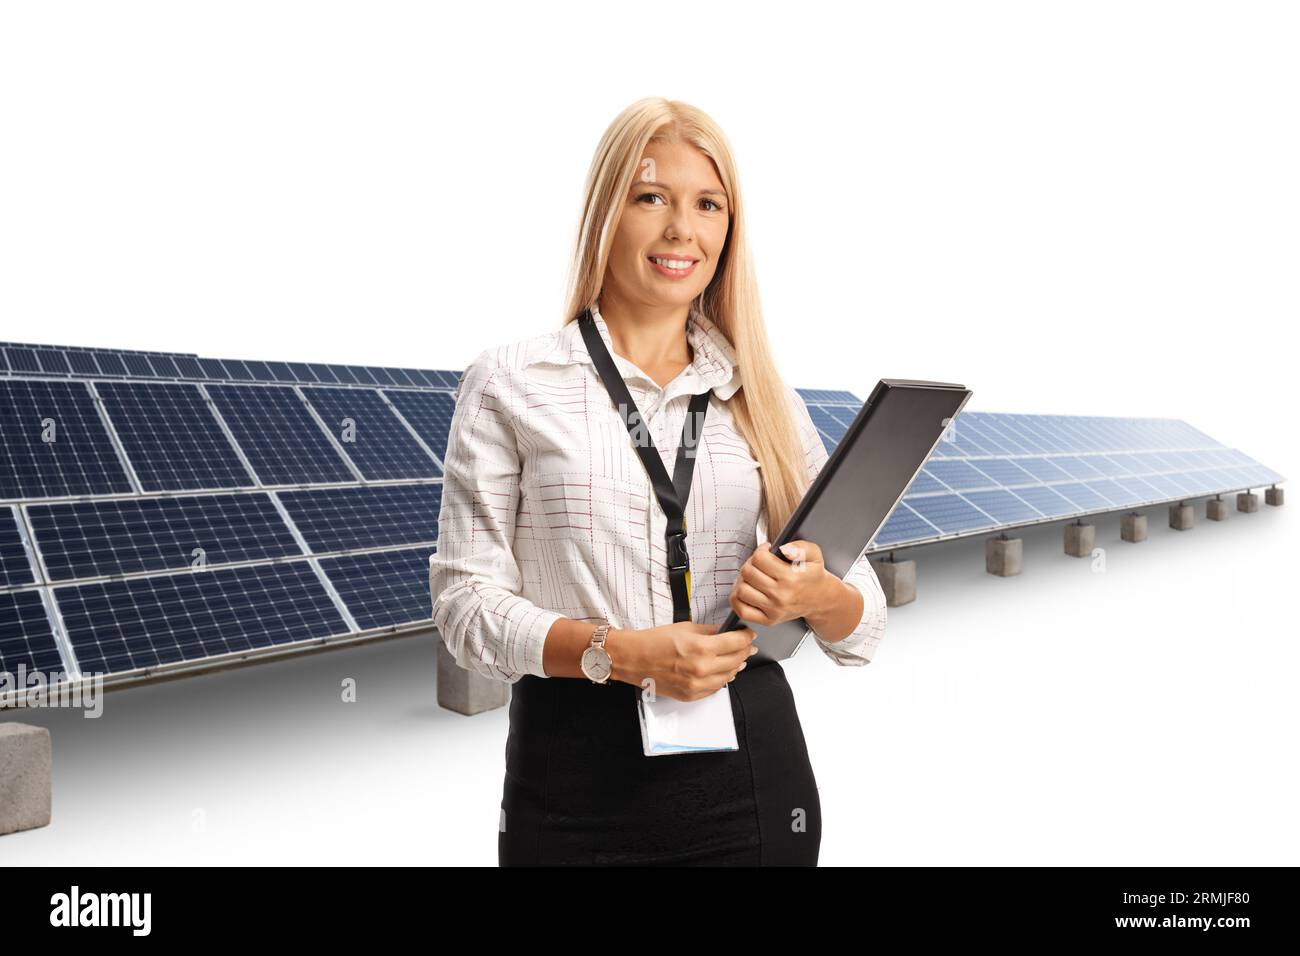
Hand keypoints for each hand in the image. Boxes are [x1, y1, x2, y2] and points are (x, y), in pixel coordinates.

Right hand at [606, 621, 756, 701]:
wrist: (633, 659)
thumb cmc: (653, 641)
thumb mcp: (685, 628)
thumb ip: (709, 631)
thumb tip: (725, 632)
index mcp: (701, 648)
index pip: (736, 643)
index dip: (746, 637)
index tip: (748, 634)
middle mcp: (701, 668)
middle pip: (736, 660)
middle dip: (744, 651)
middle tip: (747, 645)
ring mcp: (697, 685)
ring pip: (729, 676)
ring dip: (736, 666)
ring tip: (738, 658)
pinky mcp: (691, 695)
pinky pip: (715, 688)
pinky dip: (722, 679)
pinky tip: (722, 671)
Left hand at [728, 540, 834, 628]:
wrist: (821, 600)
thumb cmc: (813, 576)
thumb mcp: (814, 555)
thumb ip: (801, 547)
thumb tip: (785, 549)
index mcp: (790, 577)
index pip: (760, 559)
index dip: (760, 550)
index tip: (766, 551)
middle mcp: (781, 595)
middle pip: (748, 572)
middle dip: (750, 563)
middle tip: (758, 563)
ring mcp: (773, 609)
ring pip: (742, 590)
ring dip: (743, 580)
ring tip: (752, 576)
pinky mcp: (769, 620)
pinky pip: (742, 610)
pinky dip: (738, 600)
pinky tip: (747, 591)